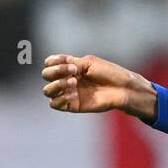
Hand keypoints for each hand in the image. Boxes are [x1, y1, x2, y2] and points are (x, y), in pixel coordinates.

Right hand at [41, 54, 155, 119]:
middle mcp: (67, 79)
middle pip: (46, 75)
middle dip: (55, 71)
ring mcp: (69, 93)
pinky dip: (60, 98)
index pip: (50, 63)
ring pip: (47, 91)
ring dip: (57, 85)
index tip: (70, 61)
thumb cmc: (109, 73)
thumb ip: (71, 63)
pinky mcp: (73, 106)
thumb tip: (55, 65)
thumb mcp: (89, 62)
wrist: (122, 88)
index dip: (54, 61)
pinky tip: (73, 94)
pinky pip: (55, 104)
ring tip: (73, 82)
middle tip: (73, 71)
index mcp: (70, 67)